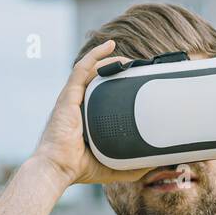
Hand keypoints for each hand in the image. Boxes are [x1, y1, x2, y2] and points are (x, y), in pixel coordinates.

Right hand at [32, 39, 147, 187]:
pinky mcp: (69, 95)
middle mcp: (80, 105)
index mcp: (88, 119)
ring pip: (92, 70)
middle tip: (137, 68)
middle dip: (116, 71)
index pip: (104, 96)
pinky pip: (83, 68)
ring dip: (110, 60)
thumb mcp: (114, 167)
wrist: (59, 167)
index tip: (136, 84)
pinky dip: (96, 55)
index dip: (118, 87)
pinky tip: (110, 46)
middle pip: (99, 80)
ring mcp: (74, 98)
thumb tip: (156, 162)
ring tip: (129, 58)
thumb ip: (134, 165)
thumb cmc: (79, 168)